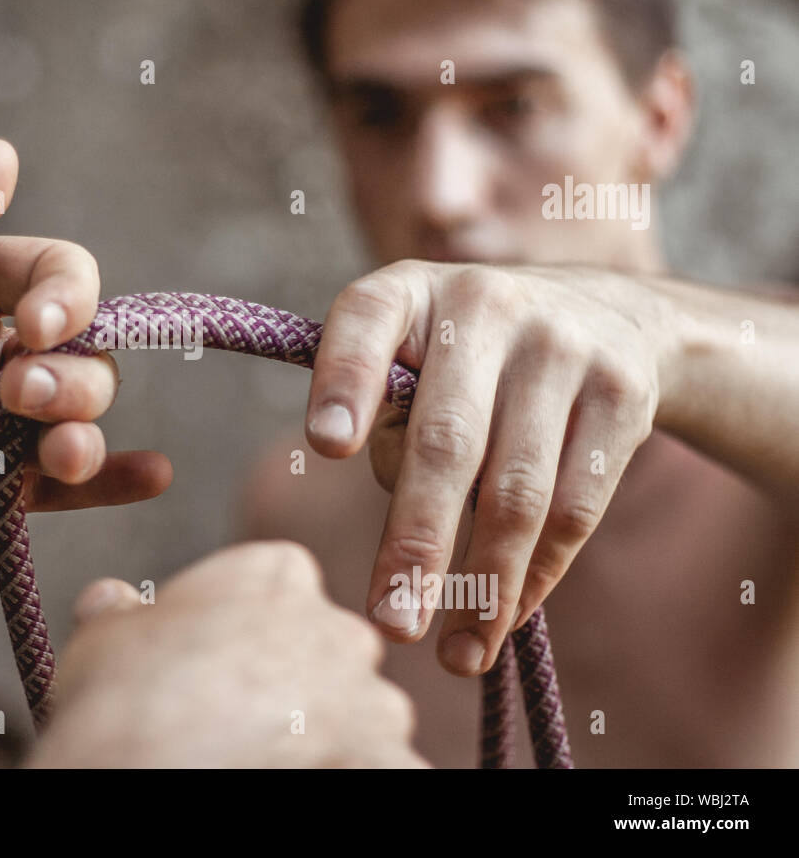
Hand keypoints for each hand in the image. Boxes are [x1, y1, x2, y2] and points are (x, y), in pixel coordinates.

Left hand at [0, 139, 171, 563]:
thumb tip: (8, 155)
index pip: (49, 274)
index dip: (67, 296)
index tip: (37, 323)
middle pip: (76, 351)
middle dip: (72, 372)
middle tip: (16, 391)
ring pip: (69, 420)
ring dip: (85, 427)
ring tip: (54, 446)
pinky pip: (42, 489)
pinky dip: (103, 485)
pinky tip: (151, 474)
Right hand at [28, 540, 425, 766]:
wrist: (152, 770)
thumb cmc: (122, 697)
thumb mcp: (104, 635)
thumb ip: (121, 610)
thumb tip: (109, 599)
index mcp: (276, 573)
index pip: (280, 587)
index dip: (247, 627)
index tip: (215, 663)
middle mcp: (339, 626)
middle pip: (330, 650)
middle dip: (299, 684)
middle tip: (242, 722)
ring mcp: (373, 702)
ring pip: (361, 718)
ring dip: (331, 738)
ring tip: (272, 764)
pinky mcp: (391, 765)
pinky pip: (386, 770)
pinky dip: (354, 774)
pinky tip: (311, 781)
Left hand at [305, 261, 666, 674]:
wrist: (605, 313)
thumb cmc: (466, 358)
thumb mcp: (413, 355)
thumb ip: (385, 419)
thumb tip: (403, 543)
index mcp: (409, 293)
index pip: (363, 323)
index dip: (344, 383)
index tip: (325, 446)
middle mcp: (484, 305)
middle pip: (447, 442)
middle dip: (416, 544)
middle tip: (389, 623)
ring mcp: (561, 346)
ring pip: (517, 491)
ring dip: (483, 586)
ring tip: (454, 653)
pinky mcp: (622, 393)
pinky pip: (574, 507)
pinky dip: (536, 574)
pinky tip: (504, 617)